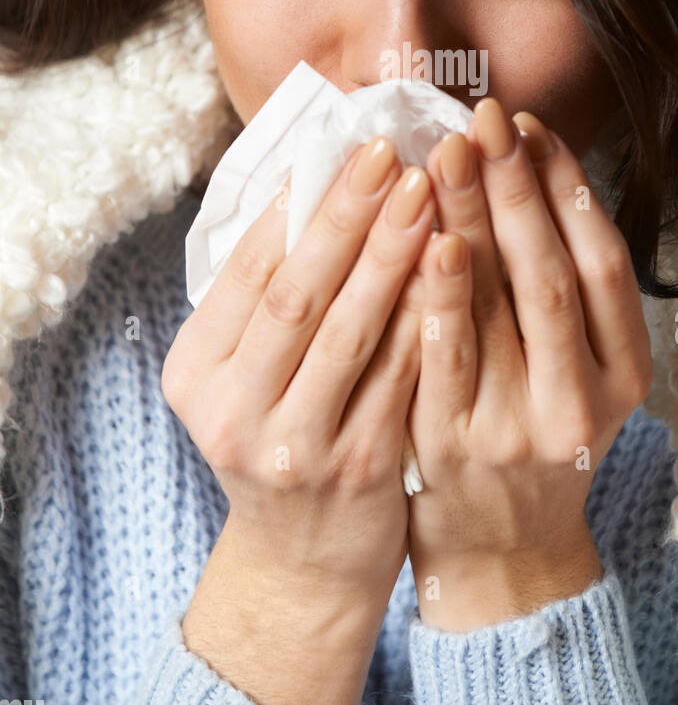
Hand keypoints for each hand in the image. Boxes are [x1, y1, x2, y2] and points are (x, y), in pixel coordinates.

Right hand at [162, 134, 434, 610]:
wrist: (304, 559)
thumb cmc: (282, 436)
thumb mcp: (246, 374)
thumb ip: (270, 296)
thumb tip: (319, 179)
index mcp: (196, 374)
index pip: (248, 270)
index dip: (299, 204)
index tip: (344, 145)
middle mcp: (233, 413)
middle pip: (297, 296)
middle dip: (348, 216)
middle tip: (392, 153)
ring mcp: (295, 447)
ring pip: (351, 333)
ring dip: (393, 255)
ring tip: (429, 192)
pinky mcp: (358, 470)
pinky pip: (399, 377)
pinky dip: (426, 315)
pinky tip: (455, 264)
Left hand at [382, 99, 651, 630]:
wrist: (498, 553)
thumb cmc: (531, 440)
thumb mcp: (574, 377)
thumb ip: (556, 294)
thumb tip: (518, 171)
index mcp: (625, 374)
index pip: (604, 262)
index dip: (568, 188)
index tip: (530, 124)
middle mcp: (584, 400)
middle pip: (553, 273)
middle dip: (518, 187)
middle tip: (484, 116)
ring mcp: (521, 427)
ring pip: (502, 306)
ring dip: (474, 220)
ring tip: (449, 151)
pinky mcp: (457, 446)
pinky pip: (445, 356)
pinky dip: (438, 294)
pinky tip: (428, 240)